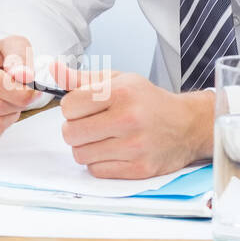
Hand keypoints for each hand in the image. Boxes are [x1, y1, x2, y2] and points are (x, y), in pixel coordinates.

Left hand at [54, 60, 214, 178]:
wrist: (186, 124)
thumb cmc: (147, 100)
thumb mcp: (117, 80)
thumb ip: (81, 78)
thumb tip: (53, 68)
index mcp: (120, 93)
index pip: (69, 106)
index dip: (71, 107)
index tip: (82, 107)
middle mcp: (128, 120)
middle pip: (70, 133)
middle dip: (73, 128)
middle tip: (88, 124)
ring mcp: (134, 147)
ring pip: (80, 155)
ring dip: (85, 147)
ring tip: (100, 137)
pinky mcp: (139, 169)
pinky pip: (96, 171)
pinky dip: (98, 162)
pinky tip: (111, 151)